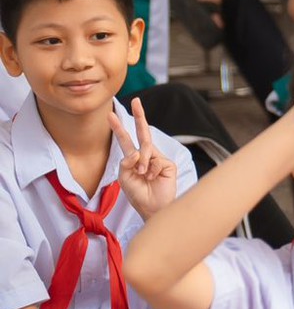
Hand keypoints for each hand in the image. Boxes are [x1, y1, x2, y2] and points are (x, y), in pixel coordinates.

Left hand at [110, 100, 178, 219]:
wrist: (152, 207)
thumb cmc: (137, 194)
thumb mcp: (124, 177)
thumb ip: (126, 162)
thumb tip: (137, 152)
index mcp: (132, 159)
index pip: (125, 139)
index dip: (118, 127)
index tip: (111, 114)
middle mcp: (145, 156)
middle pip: (142, 132)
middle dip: (139, 116)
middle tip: (136, 101)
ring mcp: (157, 159)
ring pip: (146, 149)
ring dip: (141, 163)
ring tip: (143, 175)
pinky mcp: (167, 164)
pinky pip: (156, 160)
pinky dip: (151, 169)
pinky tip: (153, 178)